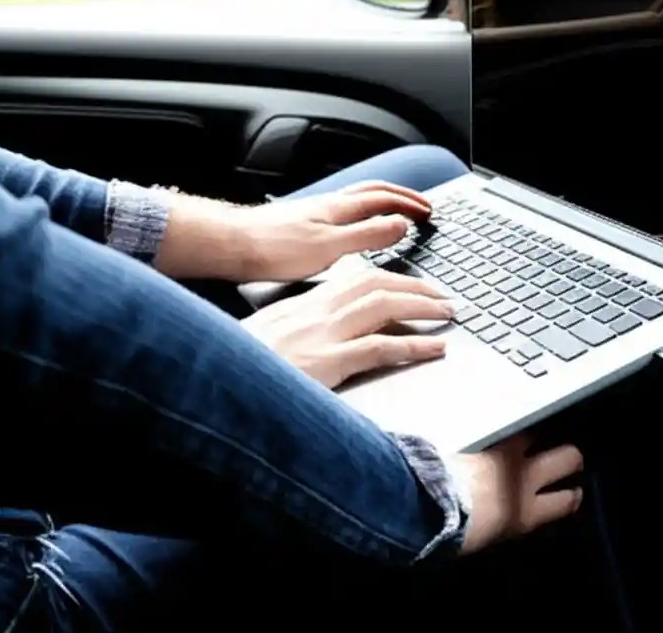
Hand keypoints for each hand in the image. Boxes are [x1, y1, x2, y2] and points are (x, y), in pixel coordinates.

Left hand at [235, 181, 431, 281]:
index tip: (429, 212)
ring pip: (355, 199)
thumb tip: (401, 224)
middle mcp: (327, 205)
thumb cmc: (273, 249)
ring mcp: (312, 212)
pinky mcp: (298, 224)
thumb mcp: (330, 247)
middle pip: (372, 192)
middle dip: (400, 197)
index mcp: (339, 209)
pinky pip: (341, 212)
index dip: (410, 203)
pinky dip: (359, 214)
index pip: (384, 198)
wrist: (231, 246)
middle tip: (420, 205)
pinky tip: (351, 227)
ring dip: (380, 202)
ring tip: (393, 210)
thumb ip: (368, 235)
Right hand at [241, 269, 453, 387]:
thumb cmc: (240, 367)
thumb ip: (301, 331)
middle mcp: (316, 312)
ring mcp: (322, 335)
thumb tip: (326, 335)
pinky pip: (381, 347)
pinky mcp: (328, 362)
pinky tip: (435, 348)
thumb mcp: (270, 339)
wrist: (215, 385)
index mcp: (303, 304)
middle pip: (377, 284)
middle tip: (443, 297)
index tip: (414, 285)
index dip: (392, 279)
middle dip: (416, 286)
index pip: (357, 279)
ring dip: (423, 307)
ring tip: (448, 314)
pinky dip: (414, 344)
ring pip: (385, 306)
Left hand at [455, 434, 584, 554]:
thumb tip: (510, 515)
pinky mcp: (483, 438)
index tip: (575, 491)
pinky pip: (502, 431)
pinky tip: (498, 433)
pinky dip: (503, 433)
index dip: (573, 496)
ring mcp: (506, 454)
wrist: (428, 505)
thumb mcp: (491, 535)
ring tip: (532, 437)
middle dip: (571, 458)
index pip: (565, 502)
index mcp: (527, 513)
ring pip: (536, 435)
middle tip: (568, 458)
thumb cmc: (456, 534)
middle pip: (567, 458)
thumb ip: (508, 520)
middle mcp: (525, 479)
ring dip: (535, 437)